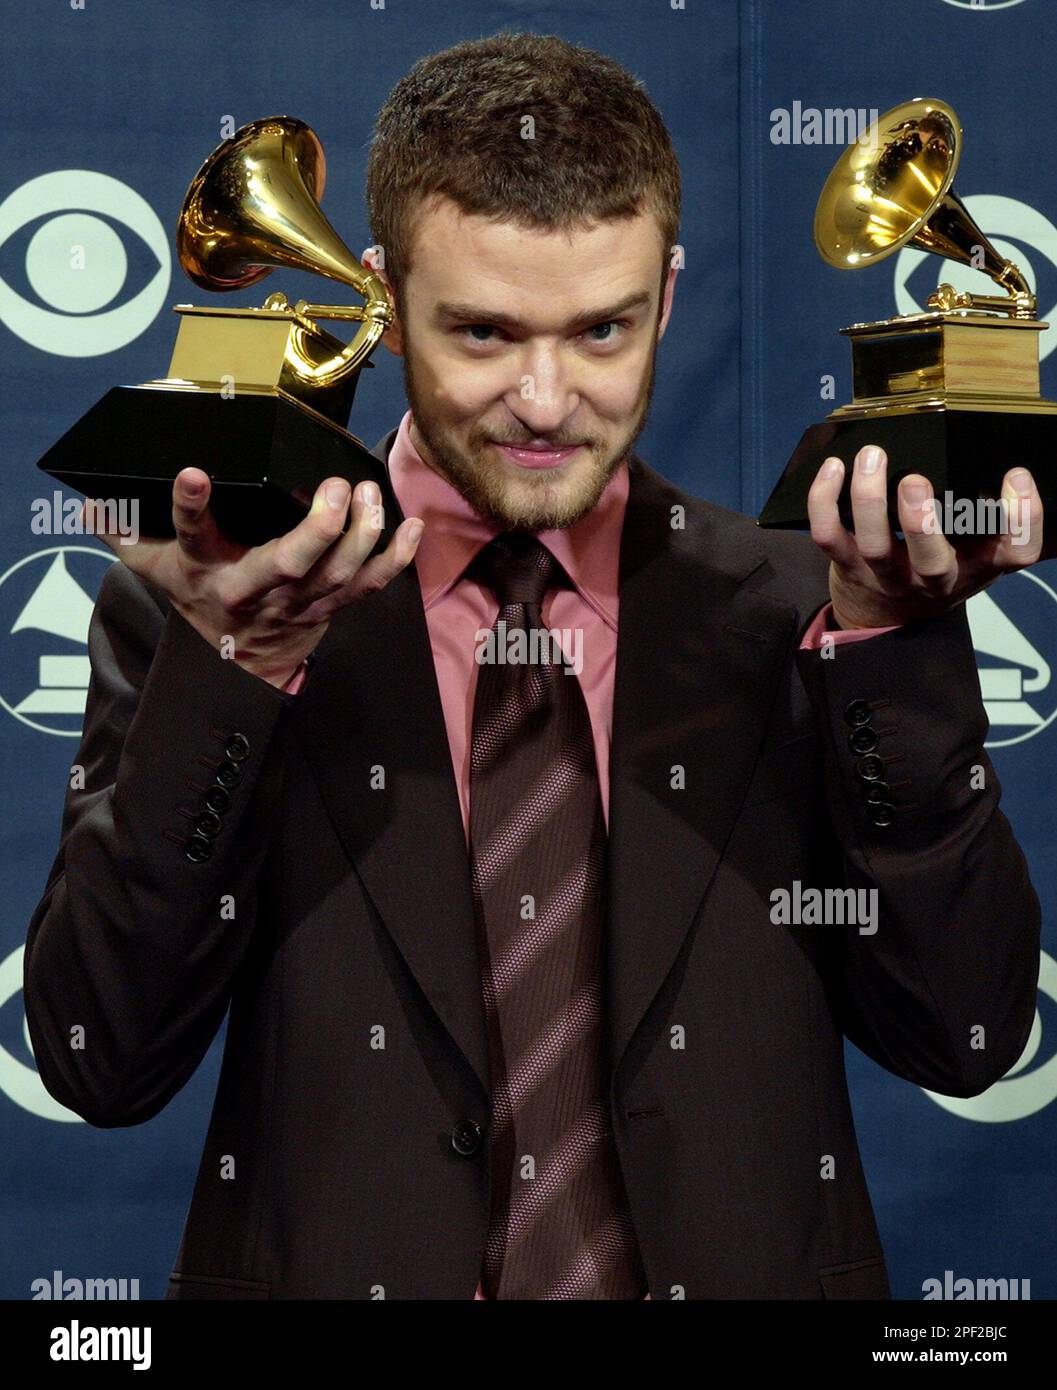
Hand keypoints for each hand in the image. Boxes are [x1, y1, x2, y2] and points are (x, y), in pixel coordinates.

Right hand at [86, 470, 422, 686]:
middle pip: (290, 563)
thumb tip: (90, 501)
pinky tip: (412, 526)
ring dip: (363, 535)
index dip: (192, 505)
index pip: (194, 535)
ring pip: (340, 574)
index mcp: (208, 570)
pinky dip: (398, 559)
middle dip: (319, 528)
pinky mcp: (333, 607)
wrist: (236, 664)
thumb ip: (126, 531)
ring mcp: (301, 602)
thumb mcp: (155, 569)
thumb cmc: (199, 599)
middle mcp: (257, 587)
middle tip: (335, 487)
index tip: (194, 473)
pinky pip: (373, 586)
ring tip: (370, 492)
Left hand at [807, 445, 1043, 628]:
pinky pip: (829, 536)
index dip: (1024, 519)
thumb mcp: (974, 551)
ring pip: (875, 546)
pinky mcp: (847, 566)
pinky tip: (832, 468)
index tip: (1016, 476)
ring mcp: (887, 576)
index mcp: (977, 565)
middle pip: (932, 562)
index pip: (1015, 553)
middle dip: (921, 522)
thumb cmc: (937, 567)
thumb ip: (987, 520)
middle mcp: (934, 578)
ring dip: (869, 500)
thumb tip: (1006, 466)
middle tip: (914, 480)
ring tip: (871, 457)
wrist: (885, 617)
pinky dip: (824, 502)